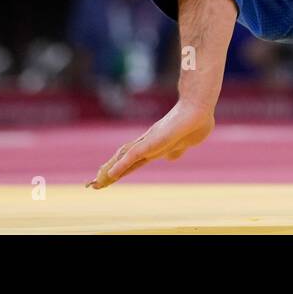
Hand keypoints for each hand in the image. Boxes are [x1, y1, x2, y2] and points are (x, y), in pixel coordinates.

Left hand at [86, 99, 214, 188]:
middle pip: (125, 161)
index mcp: (155, 146)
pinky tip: (108, 175)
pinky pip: (131, 157)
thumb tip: (171, 157)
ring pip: (123, 161)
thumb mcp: (187, 143)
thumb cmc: (197, 122)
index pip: (133, 160)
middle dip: (110, 174)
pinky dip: (119, 167)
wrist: (199, 109)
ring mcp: (149, 144)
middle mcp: (148, 145)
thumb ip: (177, 150)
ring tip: (95, 183)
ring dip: (109, 173)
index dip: (122, 170)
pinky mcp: (151, 143)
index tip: (109, 177)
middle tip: (93, 184)